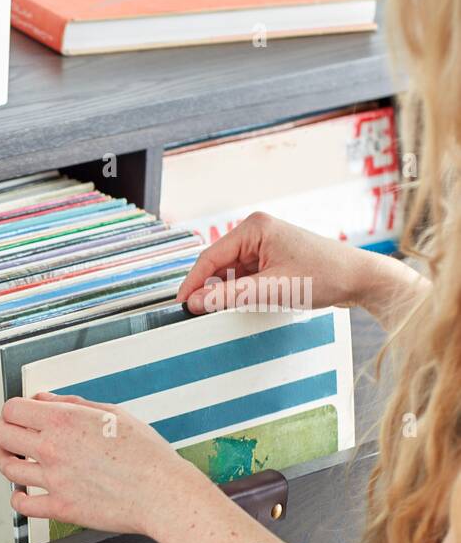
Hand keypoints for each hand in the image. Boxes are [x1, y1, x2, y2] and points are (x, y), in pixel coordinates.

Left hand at [0, 392, 206, 537]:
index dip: (12, 409)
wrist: (162, 493)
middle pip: (1, 435)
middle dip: (0, 430)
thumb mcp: (112, 413)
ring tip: (8, 458)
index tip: (16, 413)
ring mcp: (54, 480)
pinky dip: (17, 498)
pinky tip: (21, 493)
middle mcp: (53, 449)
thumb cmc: (146, 455)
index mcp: (64, 422)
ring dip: (3, 460)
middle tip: (5, 432)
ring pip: (7, 468)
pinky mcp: (60, 507)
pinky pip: (23, 505)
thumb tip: (45, 399)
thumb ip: (72, 404)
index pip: (12, 409)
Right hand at [175, 212, 379, 314]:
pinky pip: (244, 276)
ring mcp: (264, 243)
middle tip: (201, 314)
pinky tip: (252, 302)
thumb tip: (194, 303)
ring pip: (229, 273)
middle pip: (217, 265)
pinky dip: (242, 291)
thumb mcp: (272, 289)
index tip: (180, 306)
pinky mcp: (271, 256)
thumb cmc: (325, 276)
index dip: (192, 284)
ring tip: (238, 308)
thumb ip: (229, 296)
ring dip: (229, 292)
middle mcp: (256, 231)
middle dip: (211, 289)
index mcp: (254, 228)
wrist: (361, 278)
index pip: (209, 258)